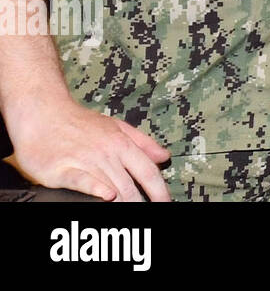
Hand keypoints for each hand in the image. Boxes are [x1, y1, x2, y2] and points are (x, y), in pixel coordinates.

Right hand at [6, 94, 170, 201]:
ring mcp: (85, 161)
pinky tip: (108, 196)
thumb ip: (142, 143)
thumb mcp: (116, 126)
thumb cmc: (80, 122)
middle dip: (141, 204)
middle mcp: (106, 153)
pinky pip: (83, 181)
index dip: (159, 190)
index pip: (147, 171)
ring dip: (124, 203)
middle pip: (130, 186)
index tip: (166, 203)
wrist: (43, 113)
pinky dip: (96, 189)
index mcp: (122, 143)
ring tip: (132, 216)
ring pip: (111, 186)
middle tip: (148, 215)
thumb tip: (164, 157)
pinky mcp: (62, 169)